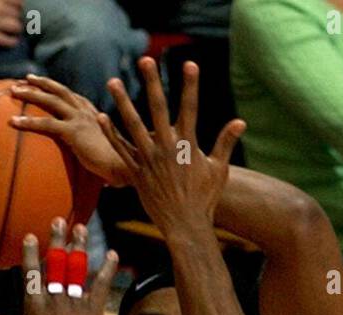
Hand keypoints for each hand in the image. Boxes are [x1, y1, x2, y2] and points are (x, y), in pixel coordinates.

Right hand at [0, 0, 23, 46]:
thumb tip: (0, 3)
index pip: (19, 1)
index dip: (19, 4)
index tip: (16, 7)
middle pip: (18, 13)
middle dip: (18, 15)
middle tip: (13, 18)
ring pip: (16, 27)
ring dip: (17, 28)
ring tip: (14, 29)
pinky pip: (5, 41)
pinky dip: (12, 41)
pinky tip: (12, 40)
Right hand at [0, 219, 117, 314]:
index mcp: (33, 304)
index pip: (30, 272)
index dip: (30, 252)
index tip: (31, 236)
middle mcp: (53, 298)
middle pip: (55, 262)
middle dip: (57, 239)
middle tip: (59, 220)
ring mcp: (74, 302)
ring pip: (76, 268)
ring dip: (78, 246)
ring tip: (81, 228)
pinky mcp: (93, 310)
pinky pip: (101, 284)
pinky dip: (107, 268)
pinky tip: (112, 253)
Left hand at [11, 75, 129, 186]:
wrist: (126, 168)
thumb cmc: (121, 168)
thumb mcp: (106, 159)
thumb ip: (98, 161)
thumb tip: (101, 181)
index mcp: (95, 116)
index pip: (73, 97)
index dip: (58, 89)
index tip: (44, 84)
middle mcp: (87, 113)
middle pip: (61, 91)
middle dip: (42, 83)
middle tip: (25, 79)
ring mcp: (80, 120)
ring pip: (51, 100)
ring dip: (31, 93)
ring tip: (13, 90)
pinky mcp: (74, 132)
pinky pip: (46, 124)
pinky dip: (28, 122)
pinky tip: (13, 122)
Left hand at [100, 57, 245, 240]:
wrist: (186, 226)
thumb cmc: (205, 199)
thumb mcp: (218, 170)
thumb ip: (225, 143)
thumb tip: (241, 122)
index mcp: (188, 145)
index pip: (190, 108)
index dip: (190, 85)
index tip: (189, 63)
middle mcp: (167, 149)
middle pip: (158, 109)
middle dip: (152, 83)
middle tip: (146, 60)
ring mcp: (149, 160)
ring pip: (133, 125)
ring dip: (122, 102)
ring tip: (112, 82)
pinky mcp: (136, 173)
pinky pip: (120, 150)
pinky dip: (111, 134)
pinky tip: (102, 117)